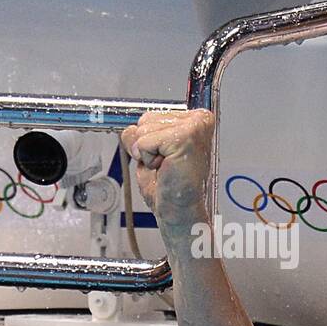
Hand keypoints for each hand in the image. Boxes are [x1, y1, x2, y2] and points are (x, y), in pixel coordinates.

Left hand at [120, 109, 213, 225]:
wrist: (179, 209)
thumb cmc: (169, 185)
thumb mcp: (148, 153)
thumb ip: (138, 135)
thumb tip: (128, 129)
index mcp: (193, 119)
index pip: (149, 117)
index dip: (147, 141)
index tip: (164, 157)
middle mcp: (198, 119)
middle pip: (145, 120)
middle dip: (146, 146)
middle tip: (165, 164)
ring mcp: (193, 126)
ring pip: (143, 130)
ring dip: (147, 154)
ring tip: (166, 166)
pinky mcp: (184, 137)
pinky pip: (144, 143)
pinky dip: (148, 159)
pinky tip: (166, 168)